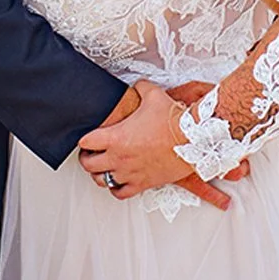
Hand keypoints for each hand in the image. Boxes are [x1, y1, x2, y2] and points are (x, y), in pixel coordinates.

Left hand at [79, 79, 249, 209]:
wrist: (194, 140)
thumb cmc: (174, 121)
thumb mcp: (153, 95)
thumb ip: (140, 88)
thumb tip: (138, 86)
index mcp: (116, 137)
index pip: (85, 142)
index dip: (84, 139)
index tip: (89, 138)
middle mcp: (120, 158)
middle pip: (88, 165)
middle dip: (87, 158)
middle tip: (91, 153)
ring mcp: (130, 173)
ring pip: (102, 181)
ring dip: (99, 174)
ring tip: (103, 167)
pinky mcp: (143, 183)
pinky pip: (120, 193)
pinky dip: (116, 188)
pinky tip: (119, 180)